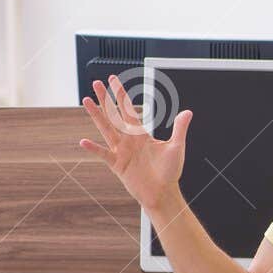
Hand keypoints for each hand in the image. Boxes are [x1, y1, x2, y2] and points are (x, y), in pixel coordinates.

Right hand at [79, 75, 192, 216]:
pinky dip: (94, 149)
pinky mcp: (118, 165)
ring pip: (106, 129)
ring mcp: (121, 151)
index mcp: (141, 134)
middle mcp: (129, 140)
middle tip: (96, 83)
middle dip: (105, 99)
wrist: (163, 193)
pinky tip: (84, 141)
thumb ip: (179, 129)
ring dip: (96, 115)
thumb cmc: (170, 172)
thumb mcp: (176, 147)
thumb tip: (187, 112)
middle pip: (114, 115)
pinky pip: (104, 154)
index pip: (129, 109)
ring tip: (86, 101)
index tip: (113, 79)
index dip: (121, 94)